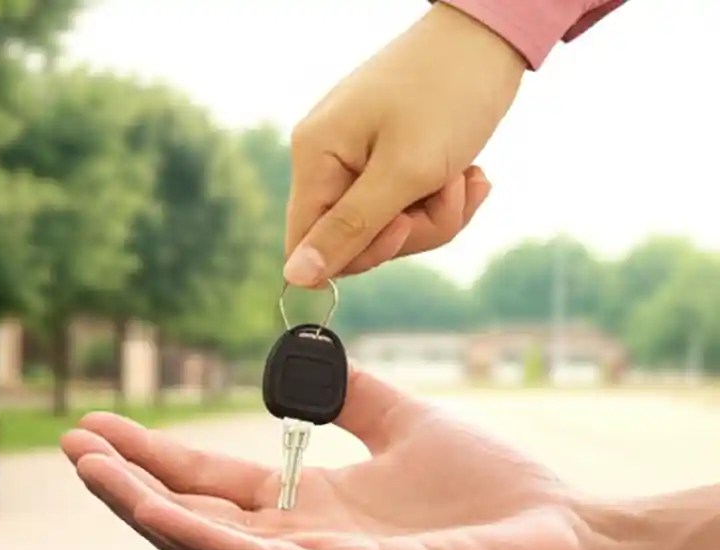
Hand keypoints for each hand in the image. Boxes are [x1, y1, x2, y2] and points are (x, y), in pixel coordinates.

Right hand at [60, 368, 604, 549]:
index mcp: (307, 510)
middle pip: (190, 513)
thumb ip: (354, 396)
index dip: (152, 454)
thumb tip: (316, 360)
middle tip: (71, 444)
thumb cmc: (493, 493)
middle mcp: (298, 547)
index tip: (100, 423)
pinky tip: (160, 511)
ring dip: (143, 507)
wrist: (565, 539)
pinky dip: (204, 540)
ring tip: (92, 469)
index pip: (208, 481)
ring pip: (208, 544)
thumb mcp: (404, 423)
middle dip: (127, 481)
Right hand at [283, 3, 526, 285]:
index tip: (405, 225)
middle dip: (413, 228)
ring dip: (436, 212)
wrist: (490, 36)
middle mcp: (326, 157)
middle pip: (355, 239)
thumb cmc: (448, 93)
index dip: (358, 254)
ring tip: (466, 175)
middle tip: (448, 190)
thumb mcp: (404, 171)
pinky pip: (405, 202)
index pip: (307, 243)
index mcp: (315, 156)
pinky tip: (468, 172)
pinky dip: (441, 196)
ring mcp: (356, 155)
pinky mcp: (386, 153)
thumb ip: (350, 229)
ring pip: (387, 225)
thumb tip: (295, 277)